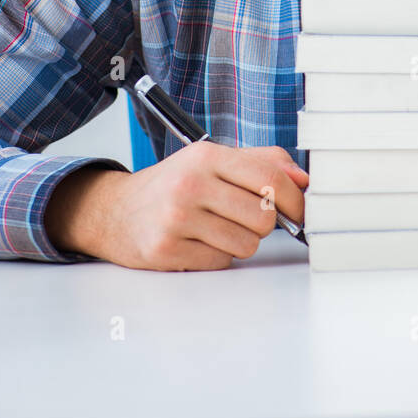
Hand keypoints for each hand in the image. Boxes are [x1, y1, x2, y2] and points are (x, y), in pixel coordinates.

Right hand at [45, 143, 308, 270]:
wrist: (114, 212)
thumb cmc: (173, 185)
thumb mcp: (211, 160)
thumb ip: (261, 162)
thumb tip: (303, 180)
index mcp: (207, 156)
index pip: (271, 179)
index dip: (296, 200)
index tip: (302, 211)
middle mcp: (191, 184)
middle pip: (264, 217)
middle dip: (263, 223)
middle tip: (244, 217)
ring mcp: (177, 219)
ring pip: (246, 244)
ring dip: (240, 242)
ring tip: (215, 228)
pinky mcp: (167, 251)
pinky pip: (221, 262)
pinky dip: (217, 255)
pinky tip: (197, 242)